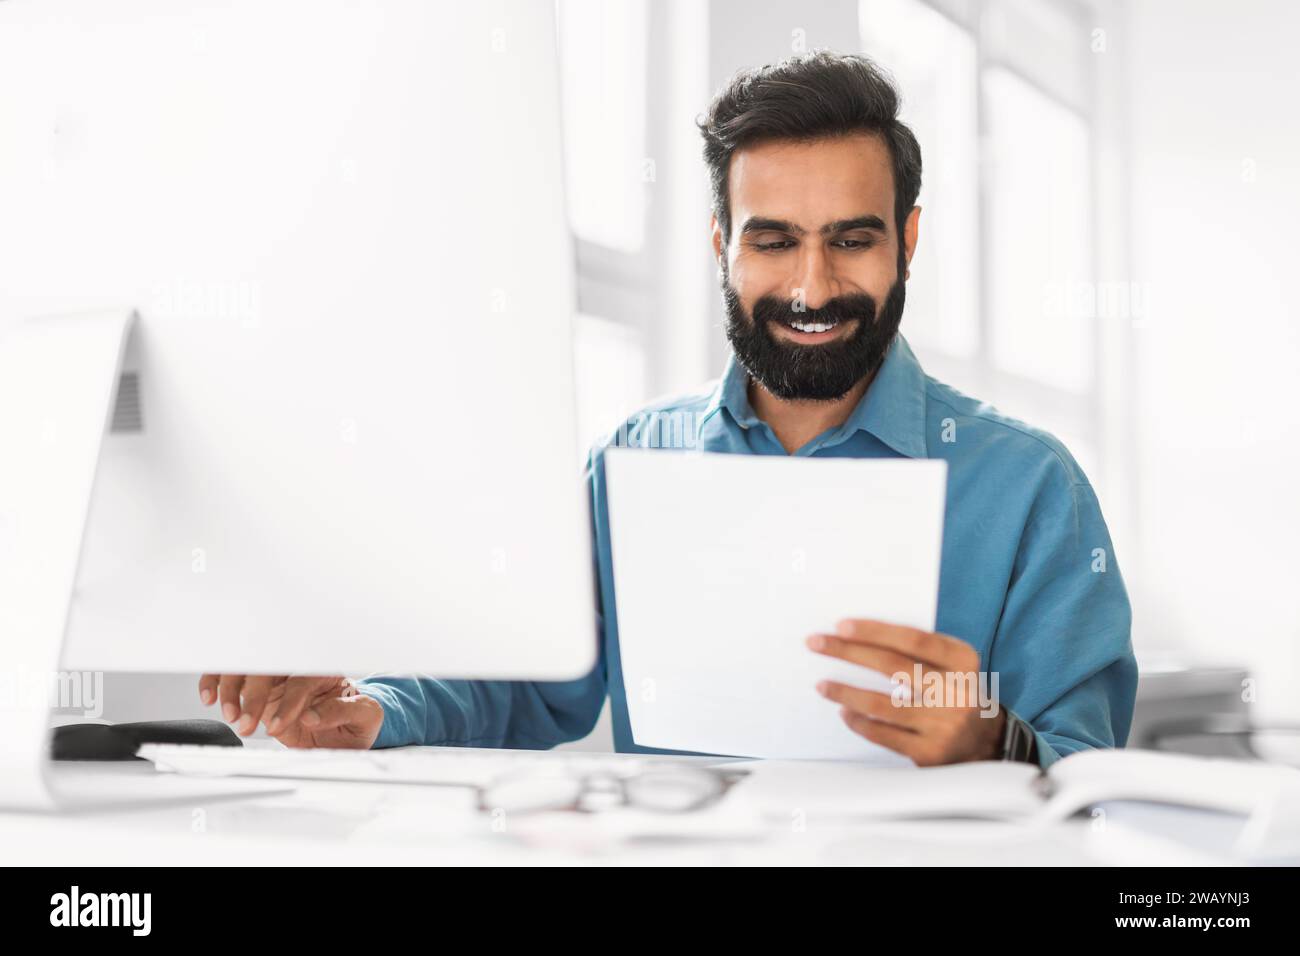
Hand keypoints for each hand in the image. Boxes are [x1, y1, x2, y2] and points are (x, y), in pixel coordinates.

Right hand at [197, 674, 382, 748]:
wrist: (350, 729)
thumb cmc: (360, 718)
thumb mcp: (365, 716)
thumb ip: (342, 712)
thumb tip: (312, 716)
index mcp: (326, 672)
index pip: (301, 681)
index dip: (288, 703)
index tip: (277, 726)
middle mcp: (299, 670)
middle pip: (268, 669)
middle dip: (252, 696)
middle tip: (245, 723)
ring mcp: (277, 679)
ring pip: (246, 668)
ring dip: (230, 689)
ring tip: (230, 715)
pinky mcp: (261, 690)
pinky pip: (234, 678)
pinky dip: (217, 683)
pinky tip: (210, 697)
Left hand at [806, 619, 1004, 765]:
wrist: (984, 741)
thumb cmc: (953, 691)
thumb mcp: (951, 665)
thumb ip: (918, 650)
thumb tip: (859, 635)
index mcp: (962, 661)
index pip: (914, 639)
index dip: (876, 631)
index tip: (841, 626)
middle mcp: (957, 692)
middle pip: (892, 667)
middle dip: (849, 652)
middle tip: (817, 643)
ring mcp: (944, 725)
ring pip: (882, 704)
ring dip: (845, 692)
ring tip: (822, 685)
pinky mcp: (930, 752)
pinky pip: (884, 735)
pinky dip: (859, 722)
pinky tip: (844, 711)